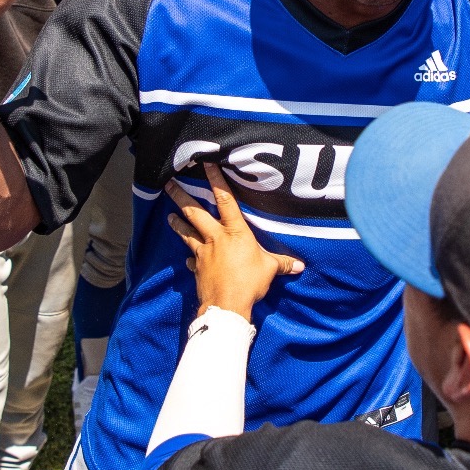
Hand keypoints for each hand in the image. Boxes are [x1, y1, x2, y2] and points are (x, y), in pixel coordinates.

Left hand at [164, 163, 302, 319]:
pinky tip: (187, 258)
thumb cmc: (249, 283)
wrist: (227, 305)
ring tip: (169, 216)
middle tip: (169, 185)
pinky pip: (191, 259)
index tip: (206, 164)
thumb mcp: (269, 269)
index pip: (225, 200)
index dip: (216, 180)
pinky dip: (189, 257)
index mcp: (235, 232)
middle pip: (195, 212)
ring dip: (178, 223)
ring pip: (186, 232)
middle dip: (181, 197)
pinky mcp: (196, 268)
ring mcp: (203, 252)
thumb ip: (283, 264)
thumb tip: (300, 266)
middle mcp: (215, 238)